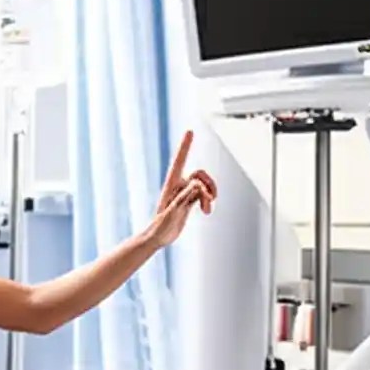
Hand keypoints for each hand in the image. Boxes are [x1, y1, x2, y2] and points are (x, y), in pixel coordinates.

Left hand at [146, 130, 216, 247]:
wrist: (158, 238)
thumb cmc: (160, 226)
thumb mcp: (172, 212)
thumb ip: (183, 198)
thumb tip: (196, 184)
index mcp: (171, 185)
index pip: (179, 161)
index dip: (185, 146)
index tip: (190, 131)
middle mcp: (178, 186)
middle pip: (199, 174)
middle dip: (209, 183)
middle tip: (211, 197)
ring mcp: (184, 193)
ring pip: (203, 185)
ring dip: (209, 195)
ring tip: (208, 208)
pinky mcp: (189, 201)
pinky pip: (203, 194)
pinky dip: (208, 201)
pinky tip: (207, 212)